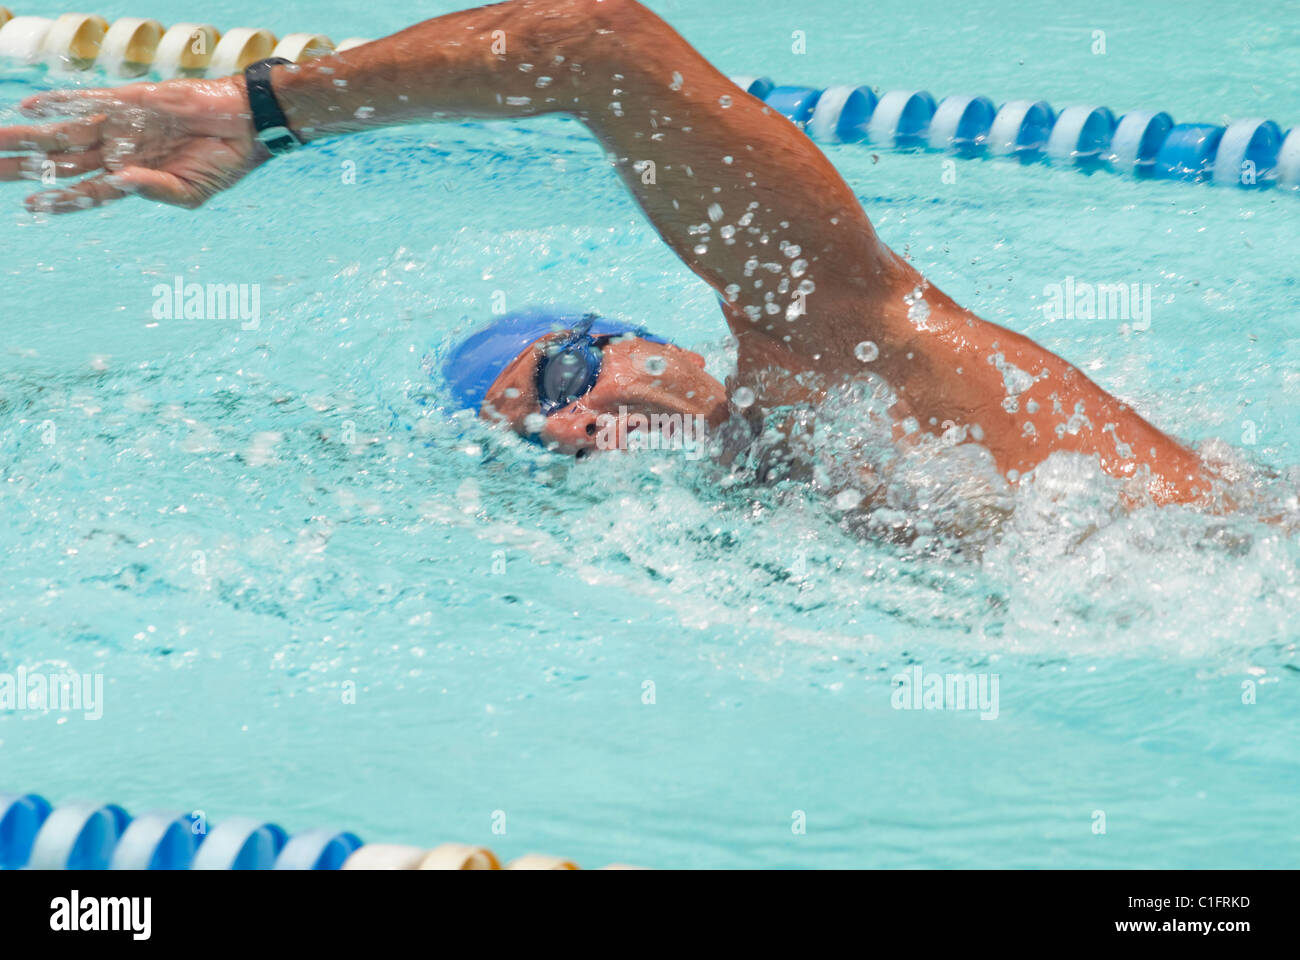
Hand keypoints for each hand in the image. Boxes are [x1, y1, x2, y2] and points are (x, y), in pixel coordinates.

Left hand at [0, 76, 263, 213]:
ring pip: (63, 135)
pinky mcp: (127, 101)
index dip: (58, 200)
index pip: (86, 192)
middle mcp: (118, 153)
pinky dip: (57, 104)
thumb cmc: (224, 164)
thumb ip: (156, 189)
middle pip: (61, 163)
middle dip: (23, 168)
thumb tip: (121, 181)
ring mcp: (119, 126)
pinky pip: (85, 102)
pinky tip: (29, 108)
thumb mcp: (192, 192)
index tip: (29, 207)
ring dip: (27, 138)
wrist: (243, 123)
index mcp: (134, 179)